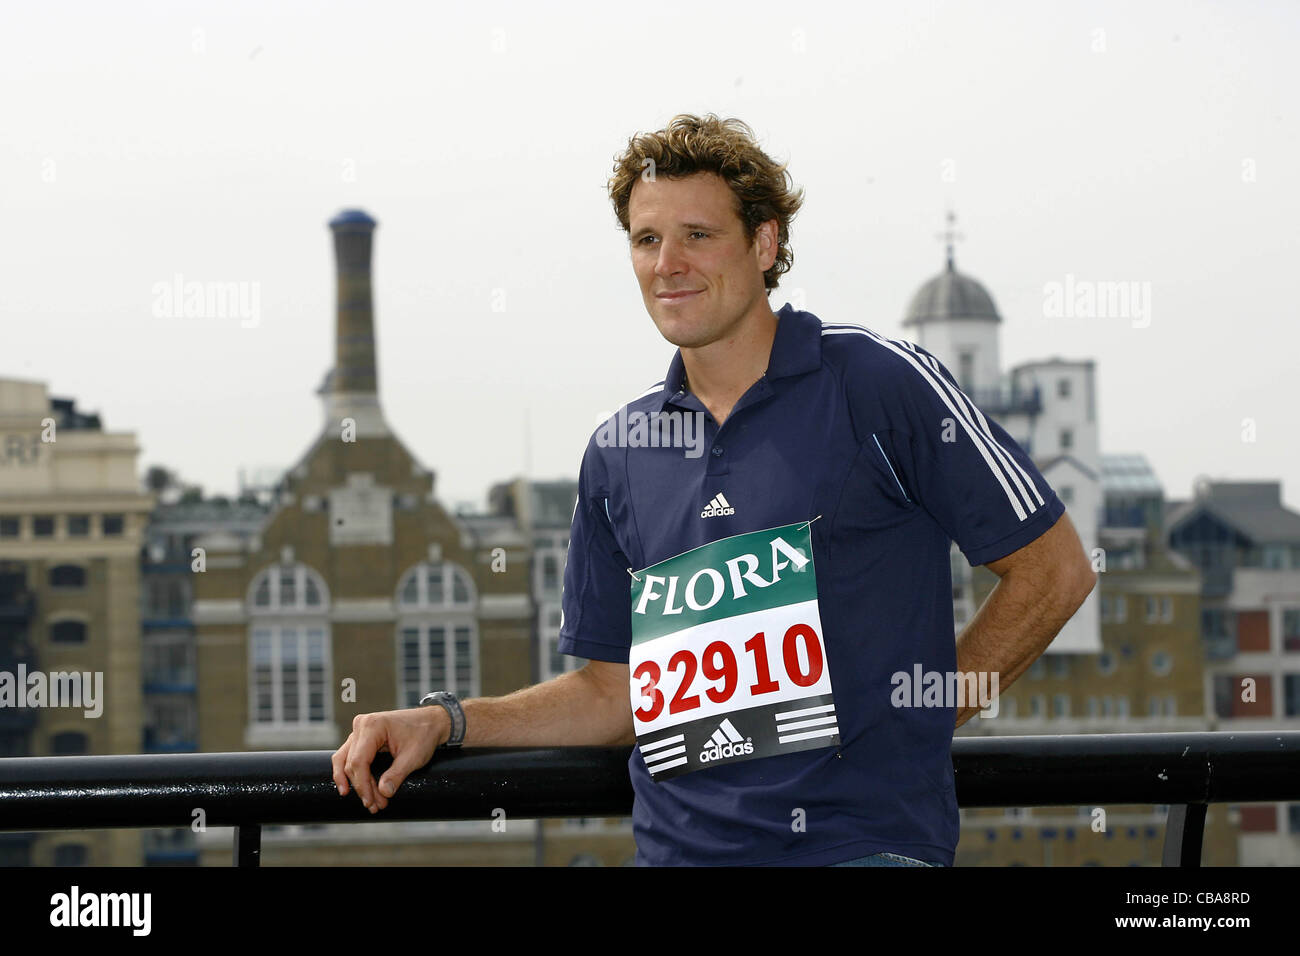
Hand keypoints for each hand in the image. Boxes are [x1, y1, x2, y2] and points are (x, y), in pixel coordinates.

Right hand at [331, 706, 448, 813]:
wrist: (431, 722)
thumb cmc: (424, 733)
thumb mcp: (414, 756)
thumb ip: (397, 774)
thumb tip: (383, 792)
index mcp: (373, 726)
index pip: (358, 761)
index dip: (362, 785)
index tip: (370, 801)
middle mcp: (362, 725)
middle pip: (351, 763)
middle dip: (362, 787)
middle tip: (374, 805)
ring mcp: (360, 730)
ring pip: (345, 761)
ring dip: (354, 783)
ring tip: (368, 801)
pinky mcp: (361, 737)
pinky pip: (349, 757)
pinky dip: (353, 774)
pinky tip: (356, 788)